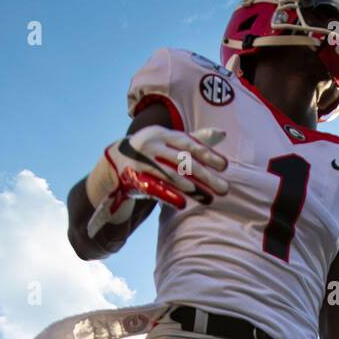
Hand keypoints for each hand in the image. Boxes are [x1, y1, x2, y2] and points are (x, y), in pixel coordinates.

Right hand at [86, 126, 228, 237]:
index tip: (225, 166)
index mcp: (162, 134)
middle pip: (183, 161)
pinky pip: (153, 188)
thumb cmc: (151, 152)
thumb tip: (223, 133)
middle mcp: (152, 144)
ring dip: (191, 188)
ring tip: (209, 198)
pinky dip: (168, 195)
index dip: (208, 154)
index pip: (189, 144)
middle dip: (205, 176)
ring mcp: (141, 161)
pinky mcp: (133, 178)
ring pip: (170, 175)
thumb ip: (194, 139)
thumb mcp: (168, 141)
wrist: (113, 160)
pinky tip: (183, 204)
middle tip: (225, 189)